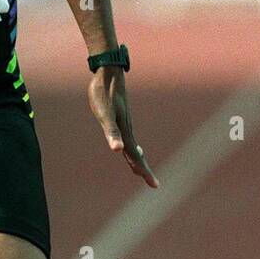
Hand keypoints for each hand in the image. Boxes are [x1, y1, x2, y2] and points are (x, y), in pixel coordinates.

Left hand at [87, 66, 158, 187]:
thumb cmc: (104, 93)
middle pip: (136, 155)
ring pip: (131, 146)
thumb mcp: (105, 114)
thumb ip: (111, 132)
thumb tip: (117, 149)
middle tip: (154, 184)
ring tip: (140, 169)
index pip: (135, 157)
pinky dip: (129, 146)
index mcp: (124, 132)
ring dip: (137, 159)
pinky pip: (125, 137)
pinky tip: (127, 146)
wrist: (108, 72)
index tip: (155, 185)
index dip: (144, 171)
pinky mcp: (119, 116)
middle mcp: (126, 129)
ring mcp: (123, 123)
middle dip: (143, 170)